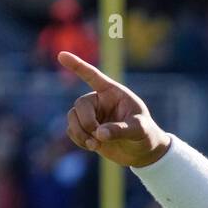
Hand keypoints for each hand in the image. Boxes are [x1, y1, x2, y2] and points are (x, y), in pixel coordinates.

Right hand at [59, 51, 170, 167]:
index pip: (93, 76)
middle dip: (87, 122)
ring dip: (80, 133)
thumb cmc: (145, 134)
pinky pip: (72, 131)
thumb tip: (98, 133)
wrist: (143, 152)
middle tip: (99, 137)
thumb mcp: (139, 130)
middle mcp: (99, 101)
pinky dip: (79, 140)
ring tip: (95, 145)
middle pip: (80, 105)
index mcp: (112, 93)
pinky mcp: (86, 130)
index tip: (62, 55)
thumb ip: (120, 130)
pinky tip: (93, 146)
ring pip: (72, 118)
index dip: (77, 65)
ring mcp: (91, 115)